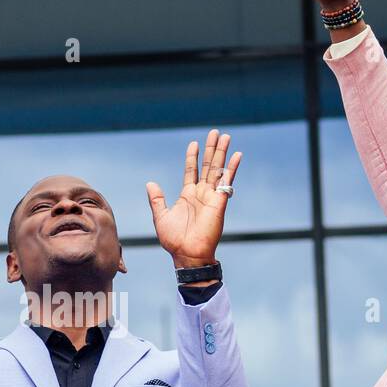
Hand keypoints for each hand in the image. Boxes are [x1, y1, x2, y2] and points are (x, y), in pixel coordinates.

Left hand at [147, 129, 240, 268]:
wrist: (187, 254)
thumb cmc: (174, 240)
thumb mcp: (161, 216)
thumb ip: (157, 199)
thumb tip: (150, 183)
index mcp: (188, 195)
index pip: (191, 170)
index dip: (192, 157)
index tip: (194, 143)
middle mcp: (201, 193)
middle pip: (207, 165)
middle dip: (211, 149)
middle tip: (215, 132)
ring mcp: (211, 196)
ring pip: (217, 169)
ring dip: (221, 152)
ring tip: (225, 136)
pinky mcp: (219, 201)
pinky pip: (227, 181)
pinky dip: (231, 168)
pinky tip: (237, 155)